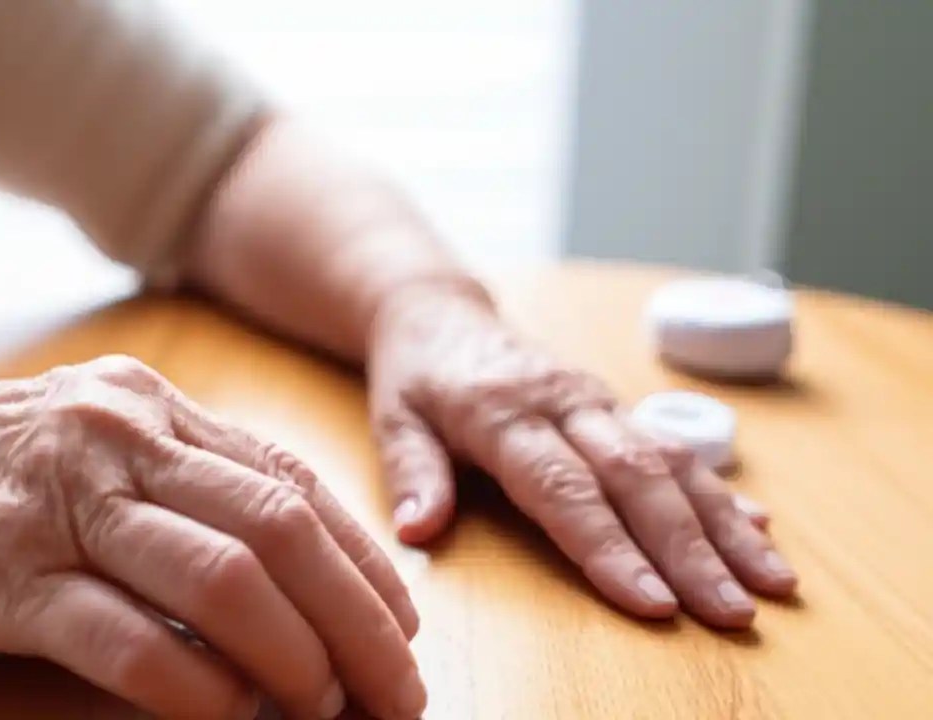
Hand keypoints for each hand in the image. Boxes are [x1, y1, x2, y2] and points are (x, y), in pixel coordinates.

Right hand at [0, 356, 423, 719]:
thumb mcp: (101, 446)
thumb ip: (193, 491)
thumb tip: (300, 579)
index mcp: (153, 411)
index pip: (292, 485)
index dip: (363, 563)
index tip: (402, 627)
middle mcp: (120, 444)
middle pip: (277, 530)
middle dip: (356, 618)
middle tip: (396, 690)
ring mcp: (64, 507)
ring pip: (220, 580)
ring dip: (293, 655)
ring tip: (328, 708)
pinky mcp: (9, 577)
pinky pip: (126, 638)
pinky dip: (194, 686)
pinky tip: (232, 718)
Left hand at [367, 280, 797, 627]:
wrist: (441, 314)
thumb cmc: (417, 378)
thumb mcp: (394, 420)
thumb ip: (412, 475)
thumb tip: (419, 533)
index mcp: (504, 412)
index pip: (564, 487)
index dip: (609, 547)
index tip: (653, 604)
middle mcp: (566, 404)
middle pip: (638, 478)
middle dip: (690, 550)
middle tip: (732, 612)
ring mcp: (600, 403)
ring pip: (673, 463)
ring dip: (725, 527)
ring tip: (772, 583)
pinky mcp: (619, 406)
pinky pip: (678, 448)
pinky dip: (719, 492)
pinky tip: (759, 531)